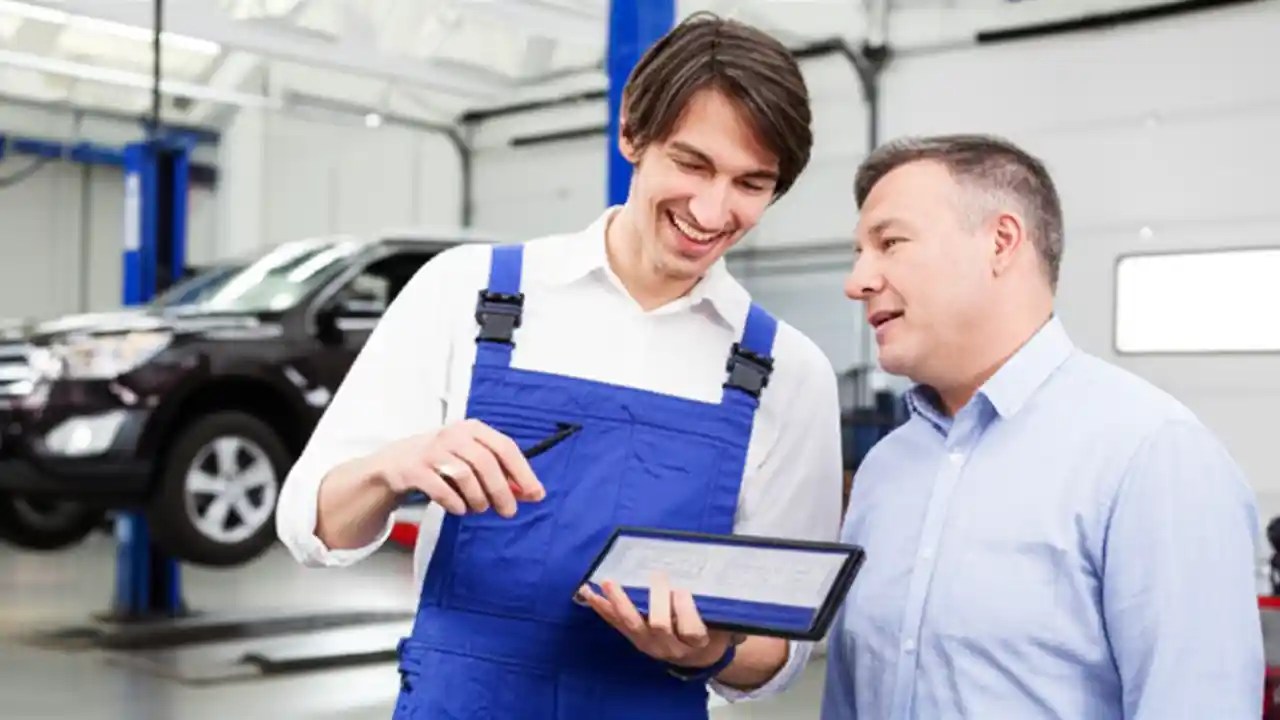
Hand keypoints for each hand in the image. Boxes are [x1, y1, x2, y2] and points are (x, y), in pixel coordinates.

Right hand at [370, 419, 543, 517]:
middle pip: (486, 463)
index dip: (523, 472)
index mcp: (473, 429)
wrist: (396, 462)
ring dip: (478, 498)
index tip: (535, 494)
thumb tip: (532, 493)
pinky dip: (455, 503)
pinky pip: (441, 488)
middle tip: (508, 512)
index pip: (505, 447)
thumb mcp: (472, 460)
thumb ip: (502, 474)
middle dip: (501, 491)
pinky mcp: (414, 469)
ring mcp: (432, 450)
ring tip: (479, 509)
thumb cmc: (443, 461)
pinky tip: (459, 508)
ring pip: (465, 475)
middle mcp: (454, 435)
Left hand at [578, 573, 733, 669]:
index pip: (692, 629)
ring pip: (632, 623)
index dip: (686, 609)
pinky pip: (616, 623)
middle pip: (660, 625)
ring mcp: (648, 644)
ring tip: (608, 581)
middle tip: (658, 576)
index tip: (684, 589)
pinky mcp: (633, 639)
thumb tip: (710, 570)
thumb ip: (715, 604)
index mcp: (697, 643)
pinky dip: (602, 607)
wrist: (695, 656)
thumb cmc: (712, 631)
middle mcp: (670, 647)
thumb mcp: (722, 622)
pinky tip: (588, 592)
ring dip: (620, 601)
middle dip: (657, 599)